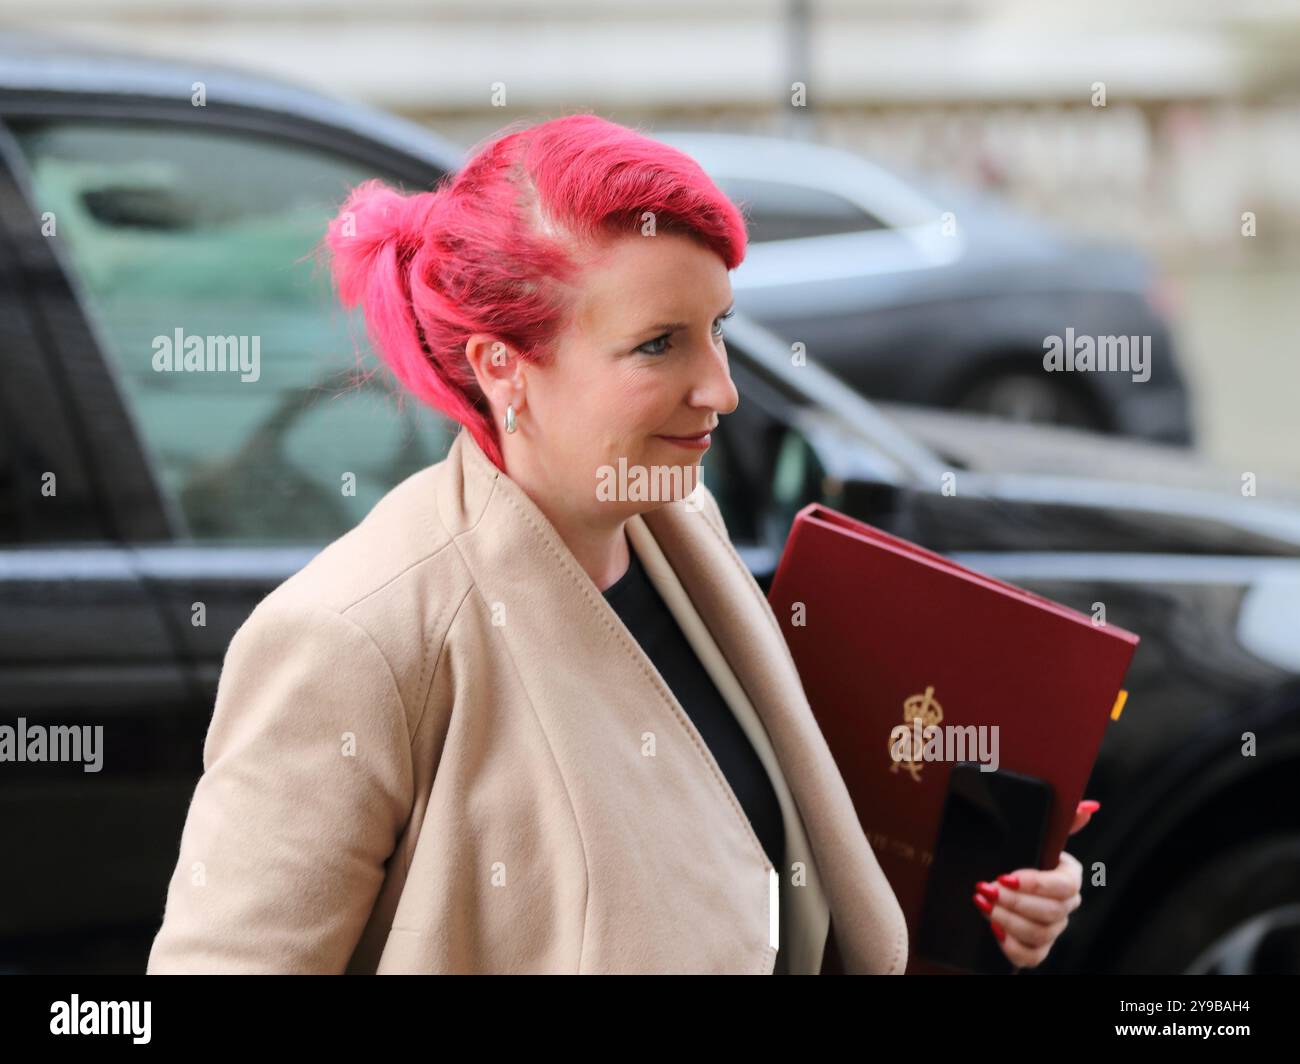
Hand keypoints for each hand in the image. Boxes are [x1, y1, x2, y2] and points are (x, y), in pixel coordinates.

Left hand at [972, 799, 1097, 970]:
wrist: (994, 881)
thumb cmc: (1017, 853)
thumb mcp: (1033, 834)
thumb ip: (1061, 819)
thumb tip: (1089, 806)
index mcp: (1068, 876)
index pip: (1065, 886)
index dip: (1036, 884)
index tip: (1006, 877)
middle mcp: (1065, 905)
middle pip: (1051, 912)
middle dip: (1015, 902)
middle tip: (986, 890)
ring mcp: (1052, 929)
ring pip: (1040, 934)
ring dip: (1007, 920)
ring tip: (983, 904)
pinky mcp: (1036, 948)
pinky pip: (1030, 956)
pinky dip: (1011, 946)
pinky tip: (994, 929)